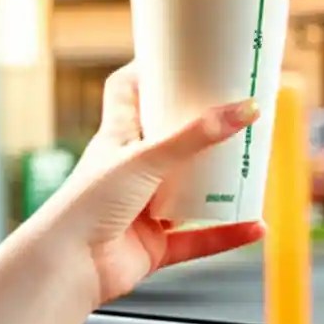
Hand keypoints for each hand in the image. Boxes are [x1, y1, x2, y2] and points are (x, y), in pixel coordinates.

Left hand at [29, 62, 265, 307]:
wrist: (66, 265)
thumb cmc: (88, 202)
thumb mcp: (145, 158)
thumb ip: (194, 137)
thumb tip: (246, 109)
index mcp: (117, 138)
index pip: (126, 92)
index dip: (149, 73)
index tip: (181, 57)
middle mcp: (130, 170)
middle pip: (169, 141)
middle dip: (202, 131)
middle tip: (236, 112)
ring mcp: (142, 209)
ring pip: (188, 192)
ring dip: (219, 184)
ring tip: (253, 166)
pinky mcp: (153, 247)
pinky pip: (198, 239)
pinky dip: (227, 233)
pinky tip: (256, 226)